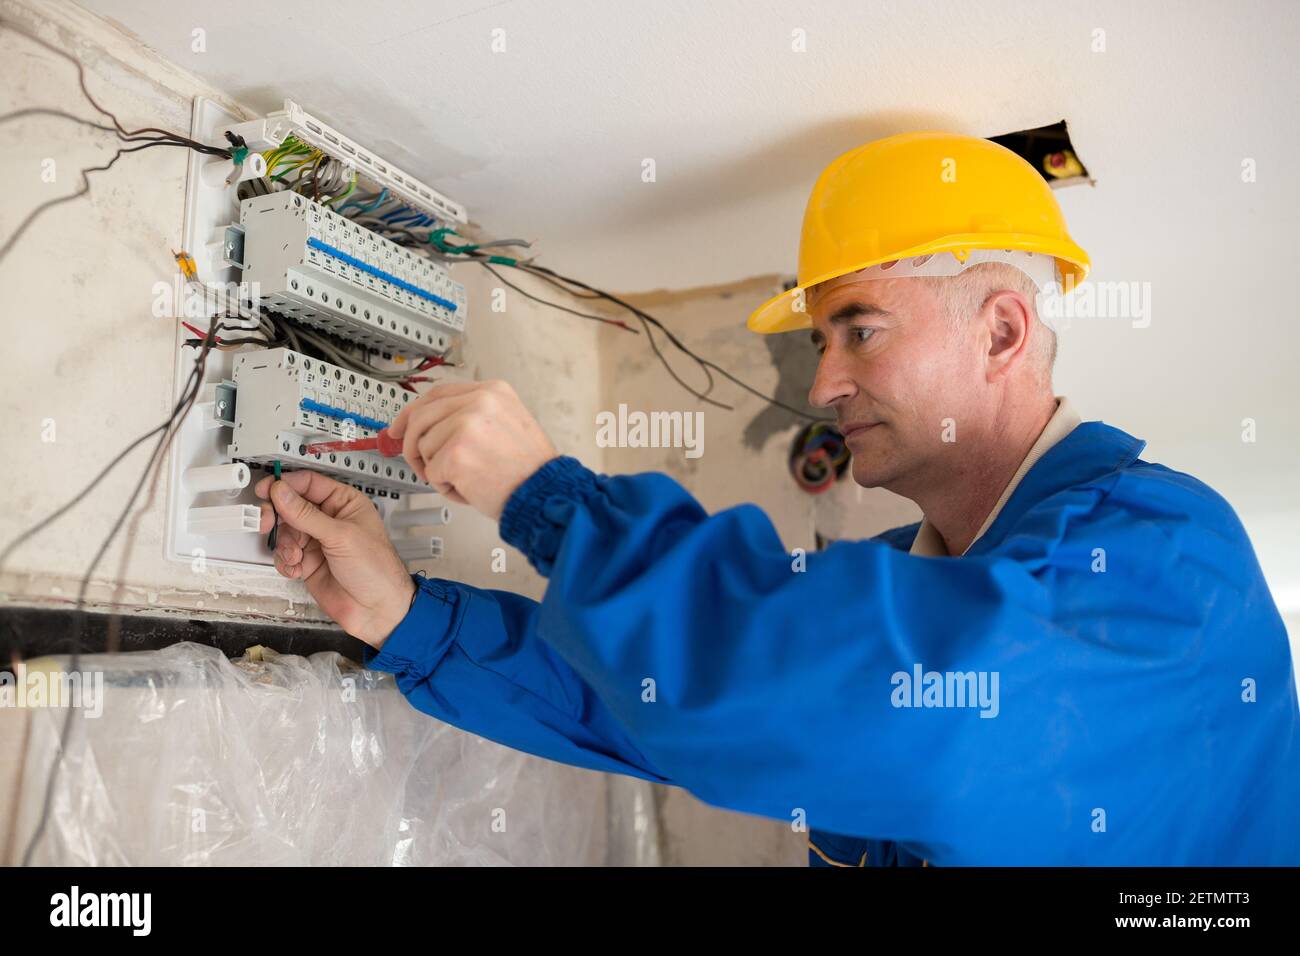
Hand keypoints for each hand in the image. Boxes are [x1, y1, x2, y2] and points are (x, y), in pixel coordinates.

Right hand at [256, 470, 415, 648]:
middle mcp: (330, 519)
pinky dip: (286, 561)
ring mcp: (318, 541)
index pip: (308, 484)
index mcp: (344, 503)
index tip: (266, 490)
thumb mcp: (340, 536)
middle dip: (278, 515)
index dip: (285, 485)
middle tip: (267, 523)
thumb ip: (307, 514)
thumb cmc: (376, 570)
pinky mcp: (308, 562)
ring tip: (296, 555)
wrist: (377, 609)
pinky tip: (297, 568)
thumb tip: (281, 492)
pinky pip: (285, 554)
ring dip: (285, 544)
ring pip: (285, 531)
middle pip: (290, 506)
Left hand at [388, 379, 557, 519]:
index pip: (437, 394)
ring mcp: (466, 426)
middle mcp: (479, 401)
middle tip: (420, 465)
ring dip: (437, 470)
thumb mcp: (506, 423)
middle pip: (421, 417)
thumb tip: (425, 424)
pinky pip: (431, 472)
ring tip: (467, 478)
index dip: (412, 412)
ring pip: (423, 447)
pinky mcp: (456, 454)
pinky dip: (446, 487)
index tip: (398, 428)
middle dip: (412, 445)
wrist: (544, 494)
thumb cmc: (527, 469)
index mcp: (492, 391)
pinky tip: (470, 488)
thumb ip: (470, 415)